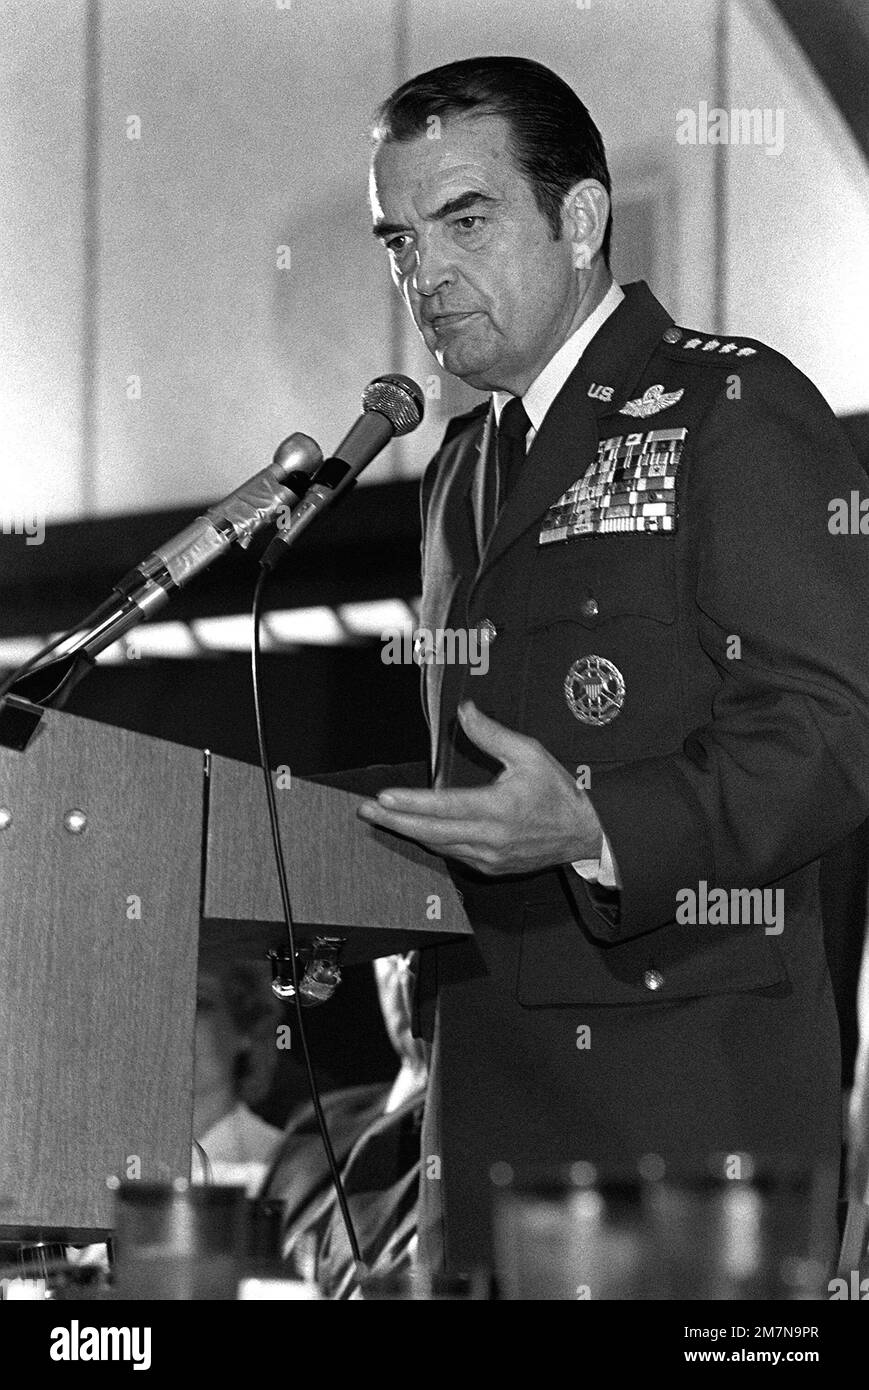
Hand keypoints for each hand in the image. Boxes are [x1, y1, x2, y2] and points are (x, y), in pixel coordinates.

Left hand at [357, 701, 602, 875]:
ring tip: (383, 818)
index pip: (445, 806)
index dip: (411, 803)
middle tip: (365, 810)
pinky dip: (432, 842)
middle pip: (431, 832)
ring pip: (439, 846)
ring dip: (409, 832)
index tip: (384, 798)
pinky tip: (416, 830)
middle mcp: (490, 837)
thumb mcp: (530, 754)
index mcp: (499, 807)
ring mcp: (489, 857)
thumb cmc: (558, 793)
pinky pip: (453, 855)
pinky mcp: (491, 867)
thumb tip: (464, 711)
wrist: (584, 833)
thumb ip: (492, 734)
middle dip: (395, 821)